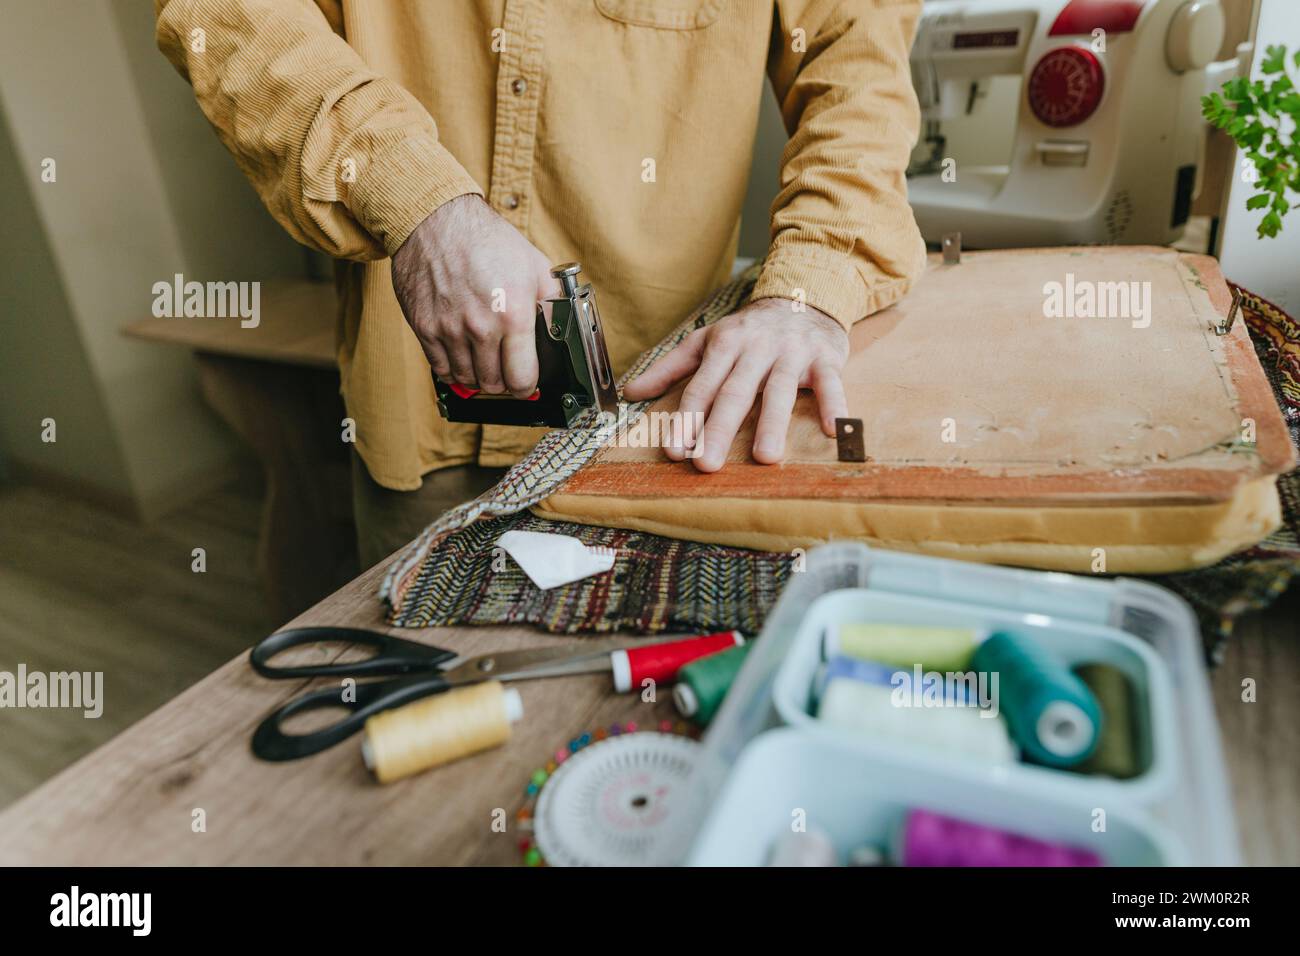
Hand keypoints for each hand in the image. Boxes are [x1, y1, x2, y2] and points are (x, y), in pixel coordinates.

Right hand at [391, 194, 557, 396]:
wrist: (437, 220)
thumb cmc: (488, 240)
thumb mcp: (535, 266)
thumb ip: (552, 303)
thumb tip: (562, 332)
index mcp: (513, 315)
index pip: (521, 380)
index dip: (526, 386)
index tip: (526, 382)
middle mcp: (480, 327)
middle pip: (493, 384)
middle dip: (503, 381)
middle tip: (505, 368)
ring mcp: (449, 329)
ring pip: (466, 379)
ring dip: (477, 375)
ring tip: (484, 360)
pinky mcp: (424, 327)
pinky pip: (440, 368)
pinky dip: (452, 368)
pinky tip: (461, 355)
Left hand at [623, 299, 849, 471]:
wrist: (803, 296)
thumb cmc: (749, 329)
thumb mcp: (707, 340)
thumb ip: (670, 367)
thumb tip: (631, 393)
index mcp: (724, 345)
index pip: (701, 387)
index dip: (687, 419)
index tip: (675, 451)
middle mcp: (756, 348)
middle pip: (735, 393)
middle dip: (719, 429)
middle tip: (707, 464)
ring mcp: (791, 353)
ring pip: (779, 390)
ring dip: (772, 424)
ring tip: (764, 457)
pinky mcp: (825, 358)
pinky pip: (830, 383)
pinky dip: (834, 405)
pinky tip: (834, 431)